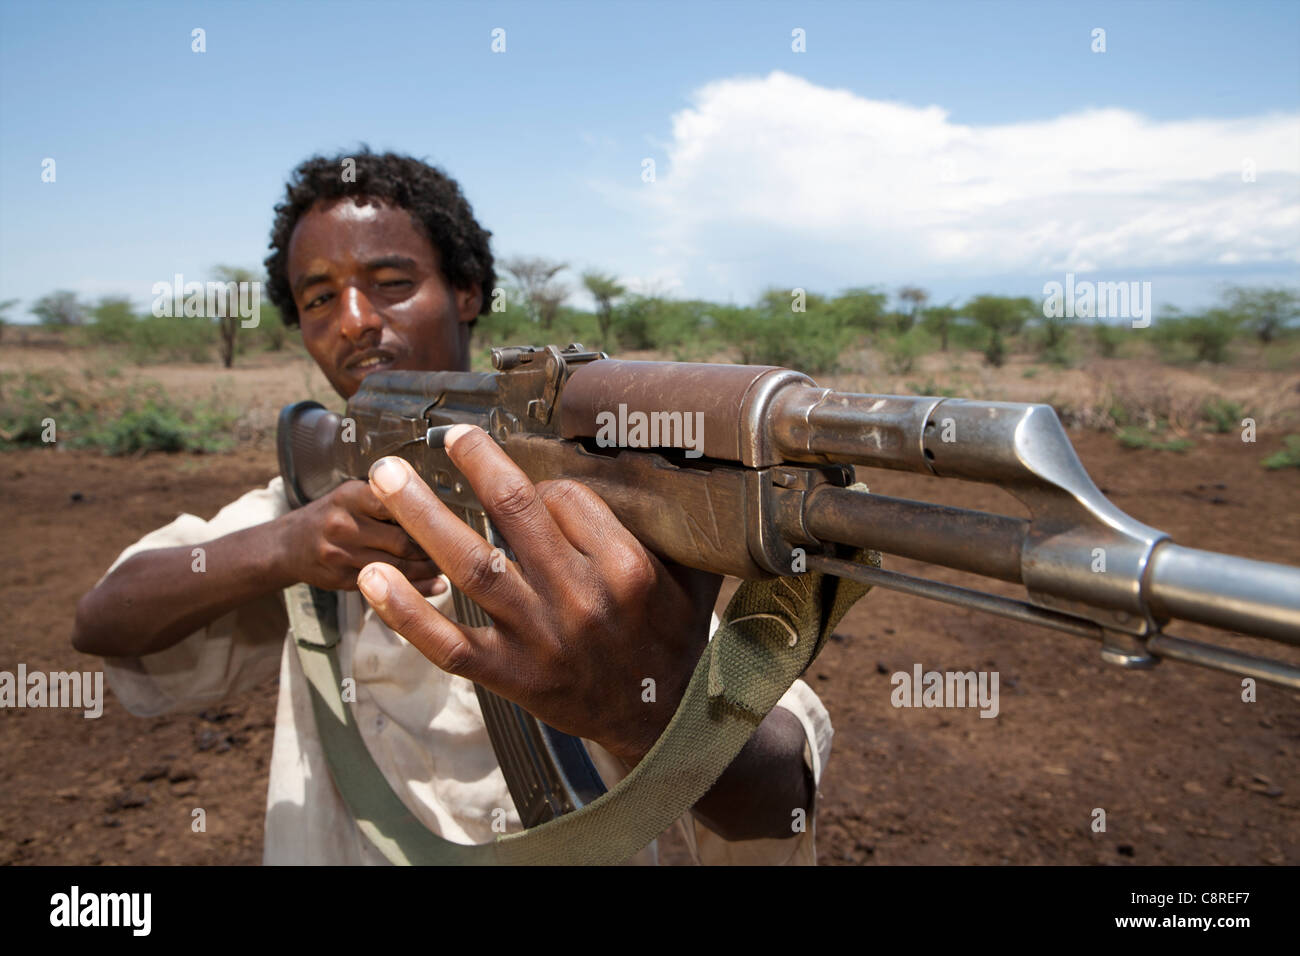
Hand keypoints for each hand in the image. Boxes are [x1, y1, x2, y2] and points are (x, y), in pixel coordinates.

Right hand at [280, 479, 444, 596]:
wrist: (289, 545)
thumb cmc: (334, 514)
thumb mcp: (355, 493)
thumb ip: (390, 499)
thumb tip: (442, 506)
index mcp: (351, 496)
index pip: (397, 502)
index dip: (430, 513)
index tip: (457, 517)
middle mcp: (343, 524)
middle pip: (403, 540)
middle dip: (437, 547)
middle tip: (463, 549)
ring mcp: (341, 555)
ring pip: (397, 567)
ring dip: (430, 570)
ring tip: (451, 567)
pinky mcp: (342, 580)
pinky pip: (386, 586)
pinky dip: (416, 588)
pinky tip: (436, 586)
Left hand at [355, 424, 721, 764]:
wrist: (662, 721)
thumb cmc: (673, 637)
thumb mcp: (691, 576)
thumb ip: (670, 524)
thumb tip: (650, 458)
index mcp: (626, 567)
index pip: (567, 496)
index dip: (544, 484)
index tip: (535, 488)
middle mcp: (580, 598)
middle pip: (514, 514)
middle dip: (474, 464)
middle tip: (444, 434)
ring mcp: (540, 639)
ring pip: (471, 566)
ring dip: (422, 517)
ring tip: (386, 477)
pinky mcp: (511, 677)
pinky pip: (449, 643)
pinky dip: (405, 612)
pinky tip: (370, 578)